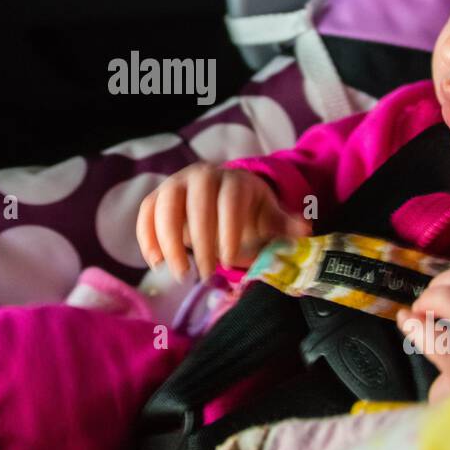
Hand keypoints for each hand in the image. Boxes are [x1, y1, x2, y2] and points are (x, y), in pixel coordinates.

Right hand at [136, 162, 311, 281]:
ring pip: (163, 203)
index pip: (229, 198)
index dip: (228, 227)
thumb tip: (304, 230)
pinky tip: (156, 263)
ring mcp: (176, 184)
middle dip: (198, 239)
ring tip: (178, 272)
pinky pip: (145, 212)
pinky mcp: (157, 198)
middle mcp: (202, 176)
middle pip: (193, 199)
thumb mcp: (270, 219)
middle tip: (203, 273)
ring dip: (168, 239)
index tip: (229, 259)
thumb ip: (285, 225)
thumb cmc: (250, 214)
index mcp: (234, 180)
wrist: (225, 201)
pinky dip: (146, 236)